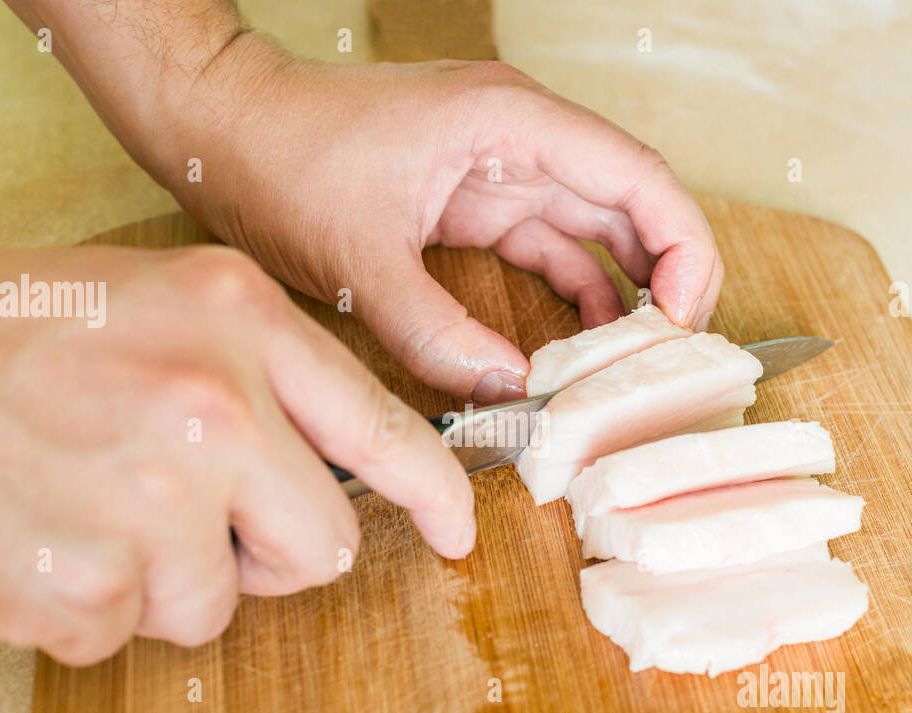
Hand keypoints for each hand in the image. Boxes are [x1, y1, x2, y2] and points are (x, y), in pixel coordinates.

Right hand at [0, 247, 473, 663]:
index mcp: (236, 319)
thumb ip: (254, 376)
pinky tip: (33, 534)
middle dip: (270, 553)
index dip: (436, 494)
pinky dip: (87, 604)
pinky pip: (130, 635)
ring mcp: (153, 503)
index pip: (384, 430)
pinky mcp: (84, 591)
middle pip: (325, 548)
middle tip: (188, 514)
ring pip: (221, 606)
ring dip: (161, 578)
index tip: (457, 532)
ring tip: (79, 504)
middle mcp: (213, 406)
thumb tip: (332, 466)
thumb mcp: (147, 304)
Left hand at [165, 42, 722, 402]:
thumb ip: (436, 333)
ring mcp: (499, 170)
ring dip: (624, 295)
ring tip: (637, 367)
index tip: (688, 317)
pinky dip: (573, 298)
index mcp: (508, 121)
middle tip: (677, 359)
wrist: (223, 128)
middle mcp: (518, 138)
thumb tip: (510, 391)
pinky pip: (548, 249)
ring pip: (595, 232)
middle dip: (667, 279)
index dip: (681, 246)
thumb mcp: (359, 257)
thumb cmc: (282, 157)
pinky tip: (581, 351)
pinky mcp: (474, 201)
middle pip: (630, 204)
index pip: (635, 175)